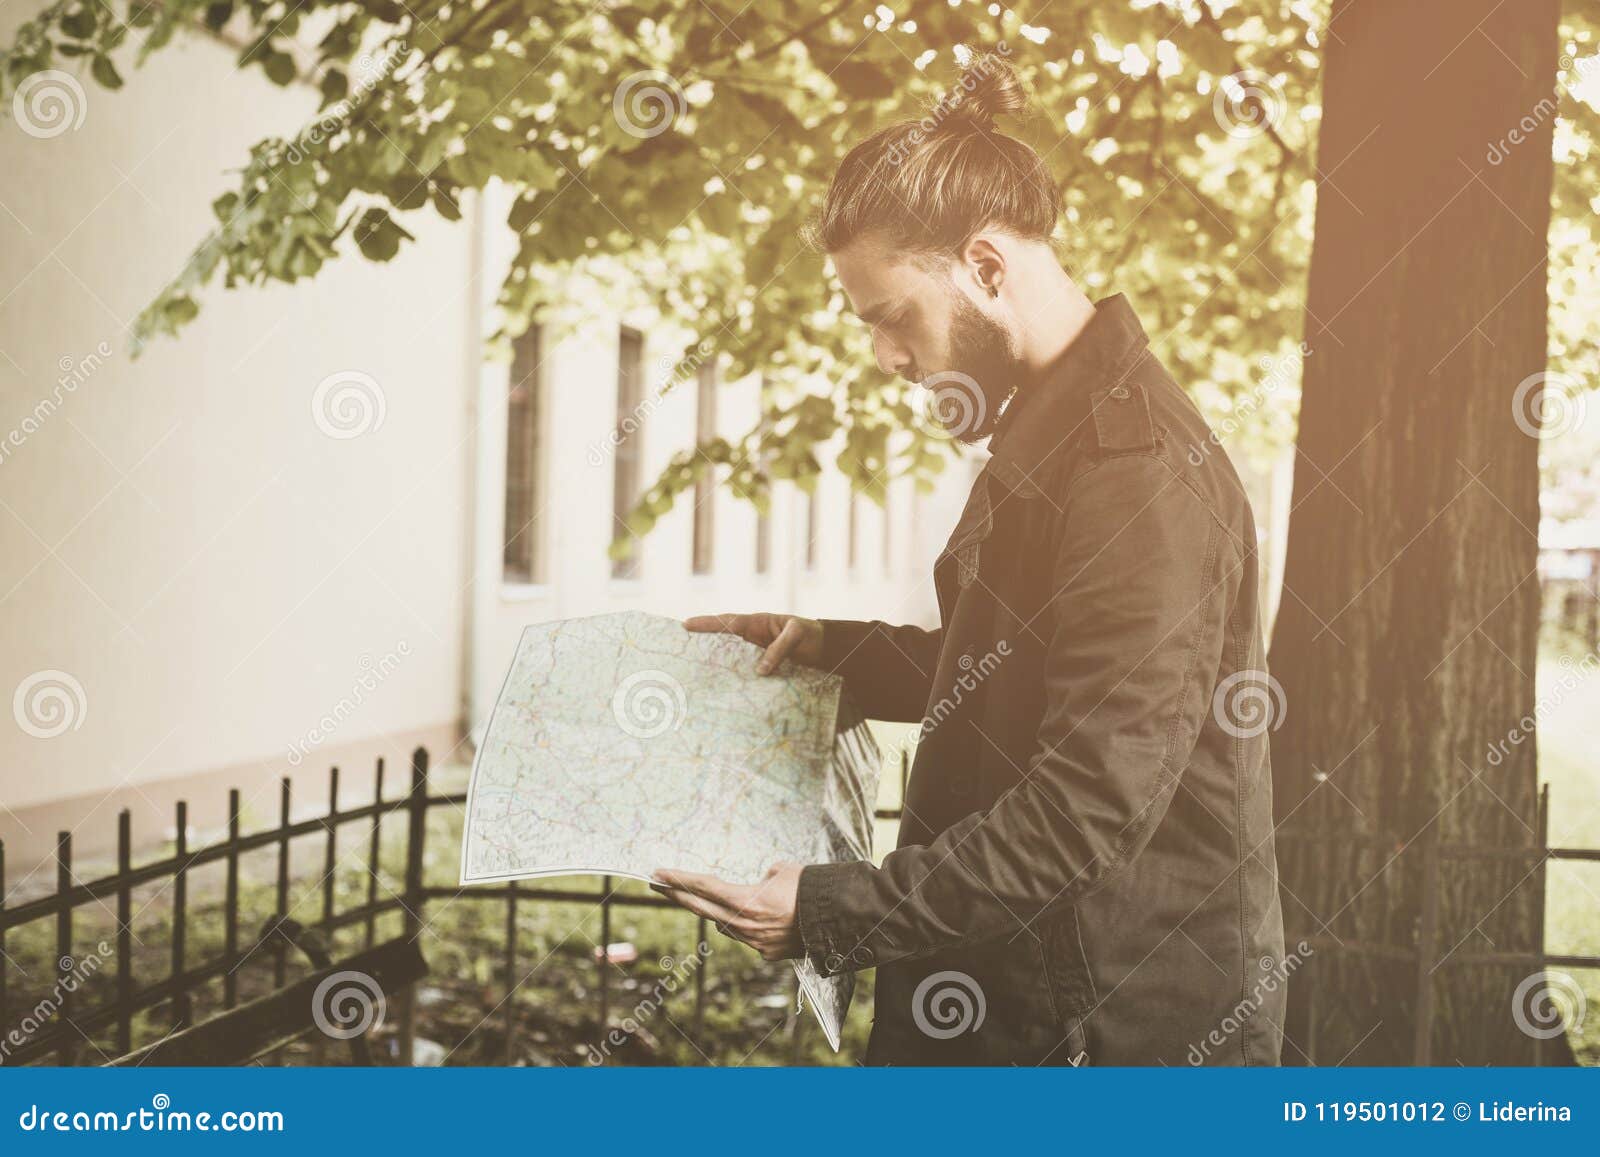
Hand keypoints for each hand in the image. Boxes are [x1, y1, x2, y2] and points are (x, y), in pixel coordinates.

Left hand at [651, 862, 803, 960]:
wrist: (836, 920)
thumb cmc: (810, 888)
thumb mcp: (782, 871)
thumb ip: (763, 878)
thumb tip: (761, 883)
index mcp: (744, 901)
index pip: (703, 887)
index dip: (679, 879)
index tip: (658, 873)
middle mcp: (743, 924)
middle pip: (701, 908)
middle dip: (677, 895)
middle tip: (657, 884)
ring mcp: (754, 942)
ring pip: (724, 925)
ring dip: (713, 912)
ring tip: (699, 899)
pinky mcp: (767, 953)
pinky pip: (748, 937)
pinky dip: (745, 926)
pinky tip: (750, 919)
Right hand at [684, 612, 823, 674]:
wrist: (826, 650)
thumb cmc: (811, 635)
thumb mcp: (797, 635)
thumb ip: (779, 649)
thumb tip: (761, 671)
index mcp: (756, 624)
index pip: (727, 622)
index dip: (707, 623)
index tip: (686, 624)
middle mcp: (751, 639)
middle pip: (721, 642)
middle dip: (700, 645)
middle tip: (678, 653)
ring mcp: (754, 655)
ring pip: (729, 660)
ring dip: (714, 667)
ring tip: (693, 677)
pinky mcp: (761, 670)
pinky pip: (742, 675)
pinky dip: (732, 681)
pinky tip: (722, 692)